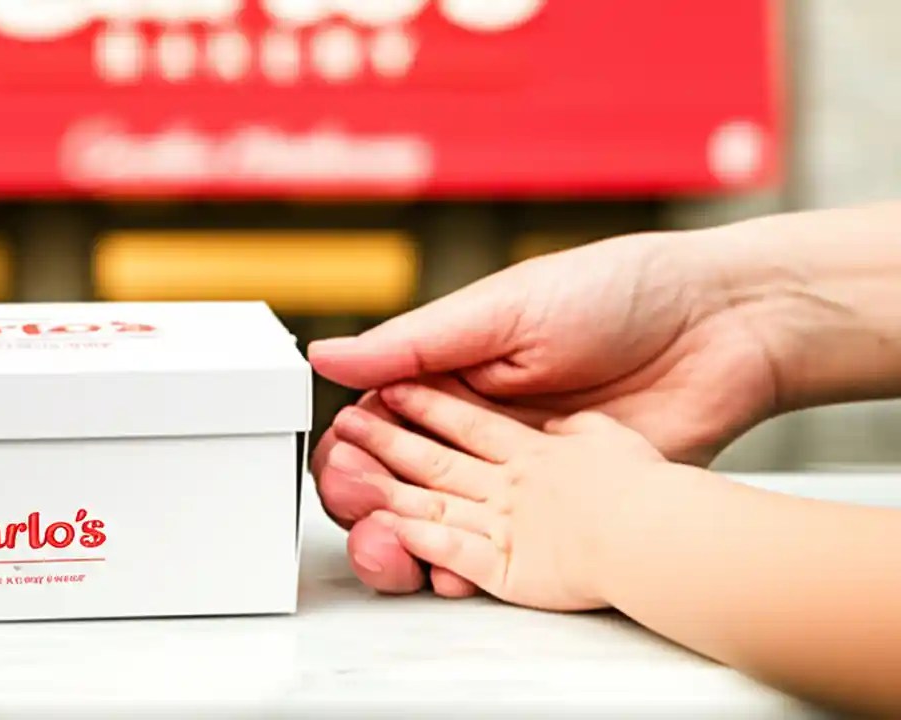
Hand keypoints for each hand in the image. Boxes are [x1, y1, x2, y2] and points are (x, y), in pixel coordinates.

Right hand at [311, 231, 779, 594]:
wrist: (722, 328)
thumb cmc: (614, 294)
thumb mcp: (504, 310)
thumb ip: (415, 345)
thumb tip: (325, 355)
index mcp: (448, 378)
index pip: (373, 426)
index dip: (348, 449)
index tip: (345, 456)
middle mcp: (472, 433)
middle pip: (393, 485)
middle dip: (363, 502)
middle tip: (362, 503)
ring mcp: (514, 479)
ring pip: (436, 526)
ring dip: (399, 545)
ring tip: (389, 549)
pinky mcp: (559, 515)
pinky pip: (499, 554)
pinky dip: (465, 569)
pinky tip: (448, 571)